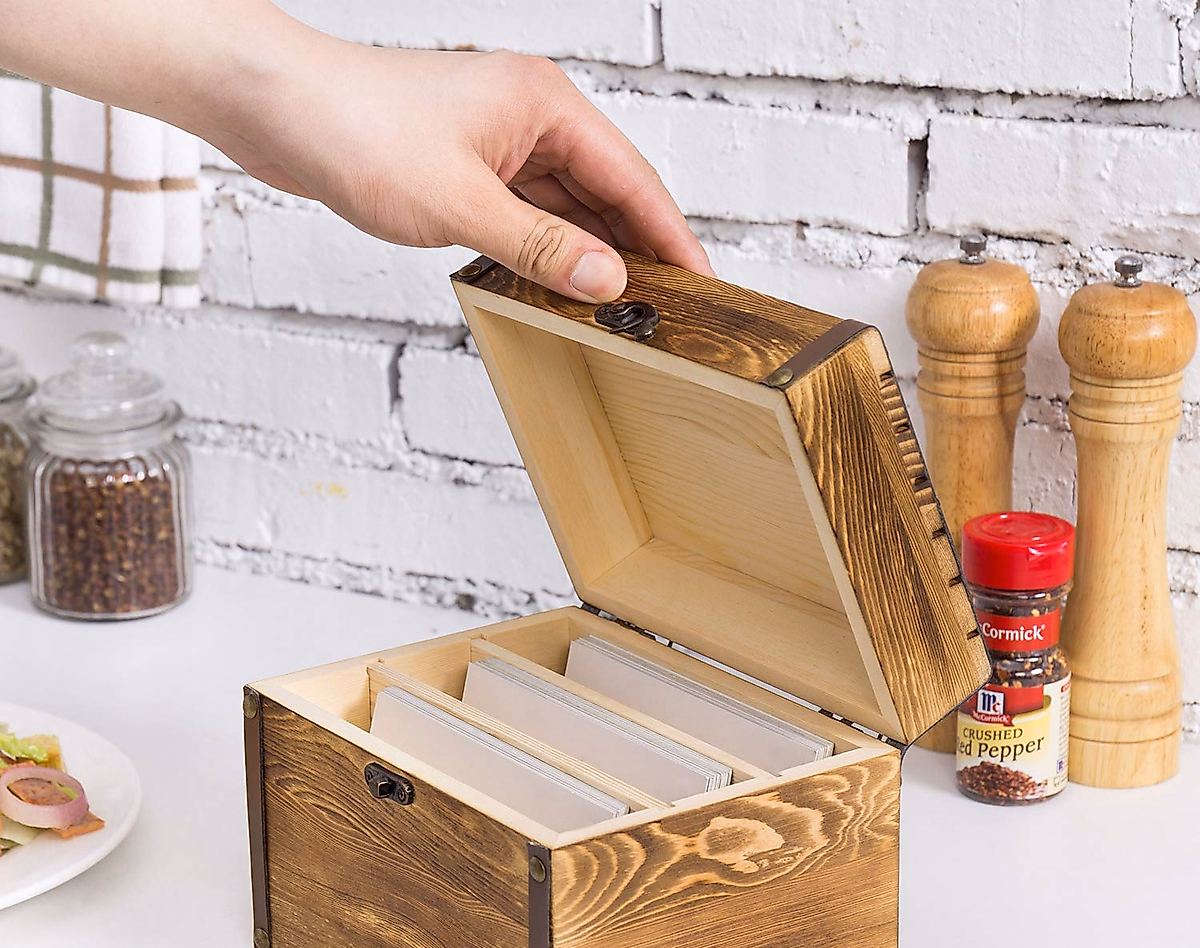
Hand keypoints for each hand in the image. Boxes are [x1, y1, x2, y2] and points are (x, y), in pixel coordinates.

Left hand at [201, 32, 712, 300]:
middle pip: (607, 193)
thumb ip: (540, 246)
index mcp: (545, 104)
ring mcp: (499, 143)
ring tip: (624, 310)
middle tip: (672, 309)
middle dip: (638, 250)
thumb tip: (608, 282)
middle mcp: (530, 118)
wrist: (278, 108)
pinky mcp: (469, 168)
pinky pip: (529, 214)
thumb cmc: (359, 130)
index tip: (704, 283)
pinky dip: (548, 250)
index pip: (632, 178)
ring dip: (590, 254)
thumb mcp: (462, 203)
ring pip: (568, 208)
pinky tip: (560, 286)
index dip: (672, 236)